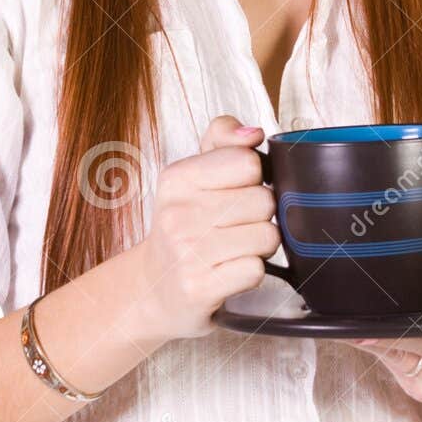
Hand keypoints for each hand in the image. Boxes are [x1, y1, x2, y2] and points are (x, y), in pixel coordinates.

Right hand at [135, 115, 279, 338]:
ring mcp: (187, 252)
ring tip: (234, 248)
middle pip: (265, 201)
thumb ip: (224, 141)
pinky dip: (252, 273)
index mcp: (177, 178)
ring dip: (260, 246)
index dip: (253, 179)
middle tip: (234, 227)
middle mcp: (178, 213)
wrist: (153, 288)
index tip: (235, 193)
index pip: (248, 162)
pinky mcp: (200, 288)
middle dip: (260, 216)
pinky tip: (229, 271)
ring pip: (267, 236)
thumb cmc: (184, 228)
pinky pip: (256, 270)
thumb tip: (254, 133)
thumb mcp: (193, 176)